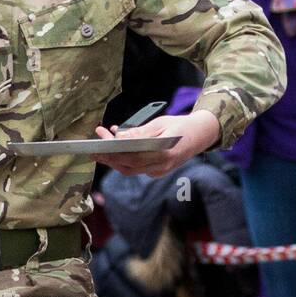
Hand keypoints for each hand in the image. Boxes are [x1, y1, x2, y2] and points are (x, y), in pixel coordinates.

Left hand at [94, 109, 219, 175]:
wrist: (201, 135)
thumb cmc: (181, 125)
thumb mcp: (160, 124)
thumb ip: (140, 133)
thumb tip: (119, 136)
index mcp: (164, 154)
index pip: (133, 157)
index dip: (114, 152)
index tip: (101, 142)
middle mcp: (161, 167)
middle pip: (128, 166)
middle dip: (109, 156)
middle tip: (94, 145)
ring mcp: (160, 172)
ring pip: (130, 170)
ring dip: (114, 159)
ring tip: (101, 146)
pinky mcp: (157, 172)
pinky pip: (136, 168)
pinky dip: (124, 159)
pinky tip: (116, 148)